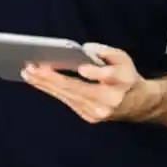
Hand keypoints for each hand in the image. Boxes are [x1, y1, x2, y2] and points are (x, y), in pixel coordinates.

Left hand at [20, 43, 152, 123]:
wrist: (137, 103)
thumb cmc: (126, 75)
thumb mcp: (123, 58)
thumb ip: (105, 52)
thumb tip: (84, 50)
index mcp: (122, 82)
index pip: (106, 78)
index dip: (94, 74)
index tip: (81, 68)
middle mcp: (109, 101)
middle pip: (77, 89)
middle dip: (52, 78)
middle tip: (31, 68)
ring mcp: (98, 112)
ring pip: (68, 96)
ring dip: (45, 85)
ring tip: (28, 74)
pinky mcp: (90, 117)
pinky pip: (67, 101)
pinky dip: (52, 90)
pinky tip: (39, 81)